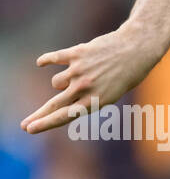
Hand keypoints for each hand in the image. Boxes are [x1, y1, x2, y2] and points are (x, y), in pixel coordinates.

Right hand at [20, 22, 165, 135]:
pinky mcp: (76, 54)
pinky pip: (54, 58)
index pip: (65, 116)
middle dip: (38, 117)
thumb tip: (58, 89)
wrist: (136, 49)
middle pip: (54, 105)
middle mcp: (85, 88)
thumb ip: (84, 96)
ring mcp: (79, 71)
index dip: (46, 123)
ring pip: (56, 82)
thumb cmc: (125, 75)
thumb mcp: (109, 93)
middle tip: (24, 126)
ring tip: (84, 75)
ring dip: (63, 81)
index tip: (30, 129)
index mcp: (96, 102)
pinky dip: (46, 60)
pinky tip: (41, 63)